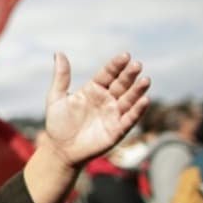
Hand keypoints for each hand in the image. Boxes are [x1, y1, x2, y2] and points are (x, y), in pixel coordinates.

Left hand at [41, 53, 149, 167]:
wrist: (60, 150)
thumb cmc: (58, 123)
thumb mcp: (56, 98)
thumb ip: (61, 77)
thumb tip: (58, 53)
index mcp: (93, 89)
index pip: (107, 74)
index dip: (116, 65)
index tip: (125, 56)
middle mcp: (106, 99)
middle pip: (121, 84)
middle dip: (129, 75)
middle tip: (137, 65)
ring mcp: (113, 114)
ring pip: (129, 100)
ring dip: (137, 91)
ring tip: (145, 80)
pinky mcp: (117, 130)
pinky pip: (129, 119)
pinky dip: (137, 111)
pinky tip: (144, 101)